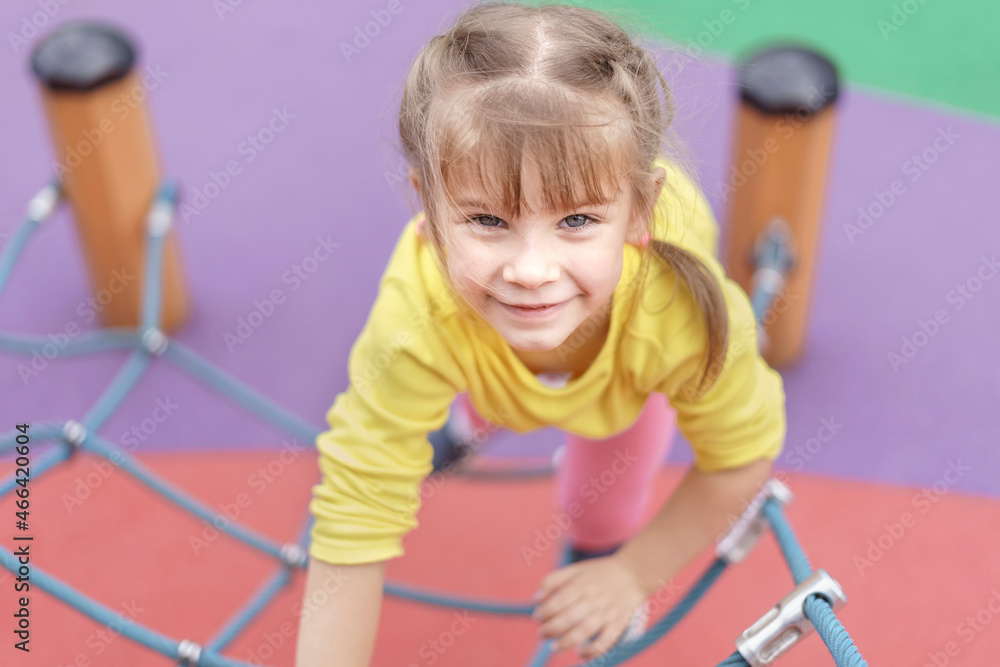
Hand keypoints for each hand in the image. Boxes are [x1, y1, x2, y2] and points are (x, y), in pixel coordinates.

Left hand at [531, 553, 646, 659]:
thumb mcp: (575, 569)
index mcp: (583, 584)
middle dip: (552, 628)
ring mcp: (608, 612)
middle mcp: (595, 598)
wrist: (633, 573)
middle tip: (542, 634)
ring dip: (568, 641)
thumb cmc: (598, 572)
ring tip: (555, 647)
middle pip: (570, 616)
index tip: (537, 617)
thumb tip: (535, 598)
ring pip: (586, 630)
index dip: (545, 611)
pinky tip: (581, 653)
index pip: (560, 600)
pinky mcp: (618, 624)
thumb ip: (553, 580)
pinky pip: (606, 641)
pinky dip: (593, 650)